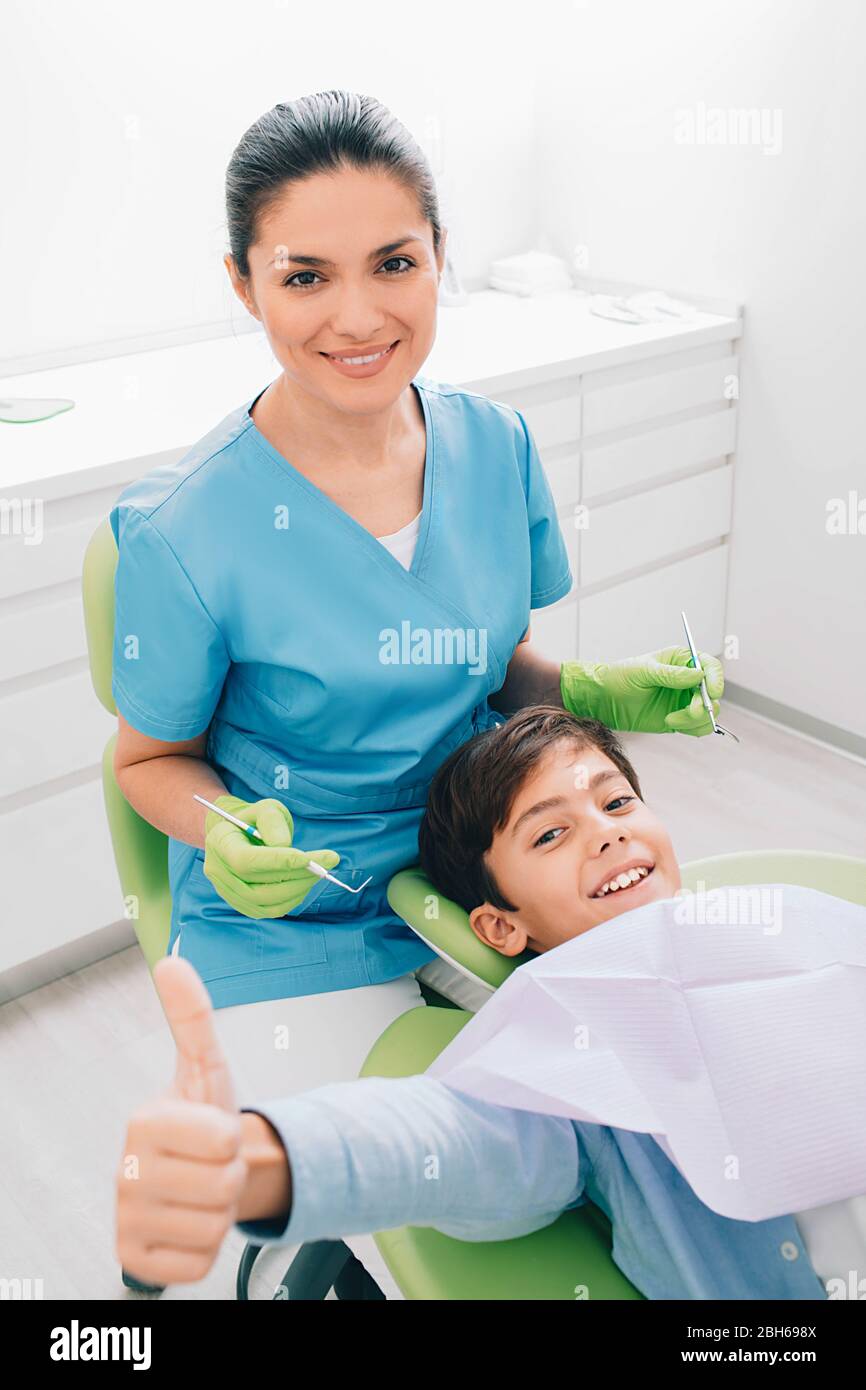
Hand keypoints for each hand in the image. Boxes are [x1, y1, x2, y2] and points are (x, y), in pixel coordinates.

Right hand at [115, 957, 245, 1285]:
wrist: (195, 1175)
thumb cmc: (204, 1121)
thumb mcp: (207, 1067)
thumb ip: (193, 1017)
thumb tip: (172, 961)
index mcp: (142, 1123)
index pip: (224, 1139)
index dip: (233, 1137)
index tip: (213, 1132)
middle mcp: (124, 1174)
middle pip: (224, 1184)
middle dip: (231, 1176)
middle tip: (212, 1166)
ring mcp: (127, 1221)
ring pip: (215, 1226)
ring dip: (222, 1211)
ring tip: (204, 1191)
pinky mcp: (136, 1263)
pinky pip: (200, 1263)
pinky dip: (207, 1248)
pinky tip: (190, 1224)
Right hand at [203, 794, 340, 918]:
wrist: (241, 835)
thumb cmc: (256, 819)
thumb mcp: (266, 809)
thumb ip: (274, 823)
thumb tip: (286, 847)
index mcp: (220, 842)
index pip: (245, 860)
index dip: (277, 862)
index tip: (308, 858)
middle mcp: (218, 871)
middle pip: (258, 885)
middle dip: (297, 875)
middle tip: (327, 862)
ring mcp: (228, 892)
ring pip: (266, 902)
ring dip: (298, 888)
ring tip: (319, 870)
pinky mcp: (243, 905)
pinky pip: (270, 910)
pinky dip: (292, 898)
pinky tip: (305, 882)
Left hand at [560, 646, 724, 735]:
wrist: (603, 699)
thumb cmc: (620, 676)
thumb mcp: (643, 671)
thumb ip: (670, 674)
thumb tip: (698, 675)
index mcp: (681, 661)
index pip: (710, 667)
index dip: (716, 679)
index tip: (713, 692)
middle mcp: (687, 681)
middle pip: (712, 693)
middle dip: (704, 705)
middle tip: (689, 712)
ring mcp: (683, 700)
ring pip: (708, 712)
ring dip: (697, 719)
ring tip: (671, 719)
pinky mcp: (678, 718)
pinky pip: (697, 726)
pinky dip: (692, 728)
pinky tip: (670, 722)